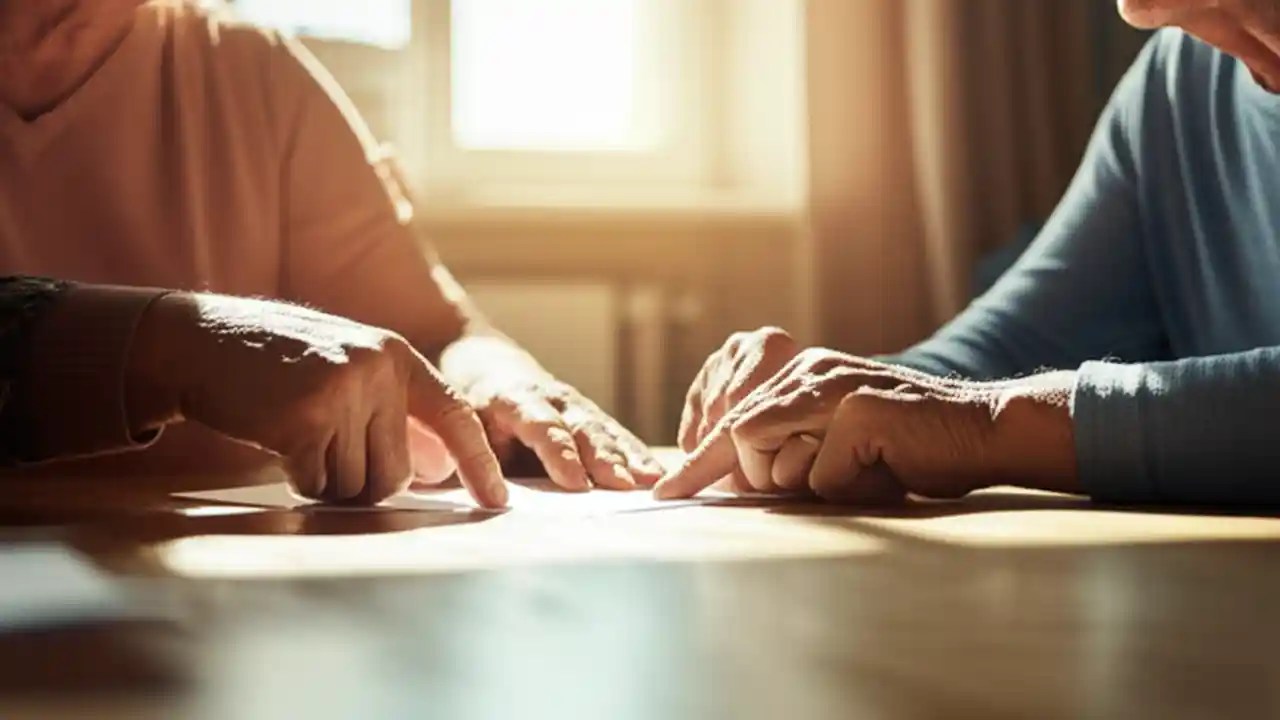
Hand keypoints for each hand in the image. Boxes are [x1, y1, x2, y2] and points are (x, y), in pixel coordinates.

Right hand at [126, 293, 505, 506]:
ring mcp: (341, 392)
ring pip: (355, 484)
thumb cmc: (278, 364)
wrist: (201, 340)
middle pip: (396, 473)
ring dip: (325, 479)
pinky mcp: (304, 420)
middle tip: (325, 451)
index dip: (479, 462)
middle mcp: (376, 370)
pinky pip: (316, 485)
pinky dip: (297, 478)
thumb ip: (395, 412)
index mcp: (395, 356)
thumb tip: (440, 470)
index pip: (454, 415)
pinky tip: (277, 440)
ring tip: (298, 435)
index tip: (498, 499)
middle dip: (362, 481)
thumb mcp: (348, 368)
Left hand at [463, 370, 664, 490]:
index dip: (559, 454)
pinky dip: (636, 454)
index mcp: (513, 400)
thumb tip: (489, 497)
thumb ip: (474, 459)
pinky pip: (616, 435)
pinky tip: (654, 474)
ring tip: (650, 482)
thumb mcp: (460, 426)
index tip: (575, 482)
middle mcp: (552, 399)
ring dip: (627, 458)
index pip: (541, 427)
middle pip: (583, 429)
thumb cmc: (470, 407)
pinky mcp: (590, 417)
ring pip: (604, 431)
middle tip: (622, 486)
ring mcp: (576, 406)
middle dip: (604, 459)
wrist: (486, 365)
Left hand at [654, 347, 1078, 501]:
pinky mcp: (859, 411)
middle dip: (751, 479)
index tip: (665, 493)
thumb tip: (744, 483)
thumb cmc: (913, 449)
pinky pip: (822, 477)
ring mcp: (834, 386)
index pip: (735, 420)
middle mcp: (812, 371)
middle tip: (816, 484)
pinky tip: (886, 469)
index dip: (698, 460)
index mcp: (803, 375)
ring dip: (806, 483)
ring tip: (860, 470)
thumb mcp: (841, 444)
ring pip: (770, 454)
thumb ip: (794, 450)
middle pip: (740, 435)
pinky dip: (848, 488)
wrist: (986, 432)